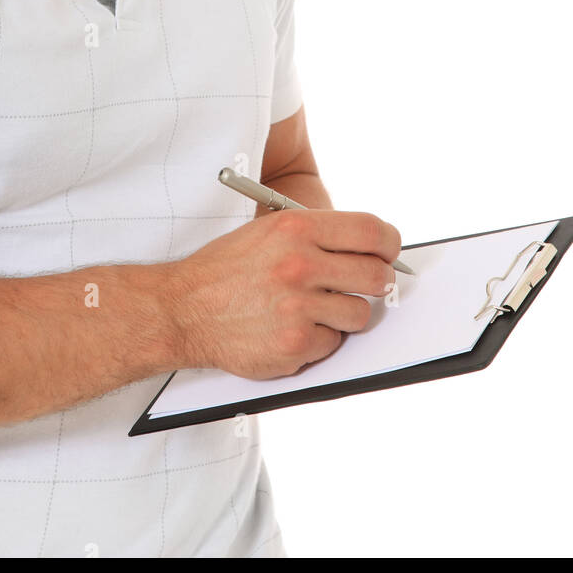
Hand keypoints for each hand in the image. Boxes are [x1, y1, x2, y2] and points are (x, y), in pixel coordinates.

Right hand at [167, 208, 400, 380]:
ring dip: (346, 314)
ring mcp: (298, 307)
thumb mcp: (269, 232)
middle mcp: (300, 264)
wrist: (182, 308)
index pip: (372, 232)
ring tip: (316, 308)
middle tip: (365, 284)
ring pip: (360, 314)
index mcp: (296, 229)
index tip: (389, 253)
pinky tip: (292, 328)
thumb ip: (317, 235)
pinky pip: (333, 344)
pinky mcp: (294, 344)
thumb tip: (370, 246)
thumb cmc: (226, 269)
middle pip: (377, 276)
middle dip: (378, 282)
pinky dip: (319, 339)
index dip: (390, 244)